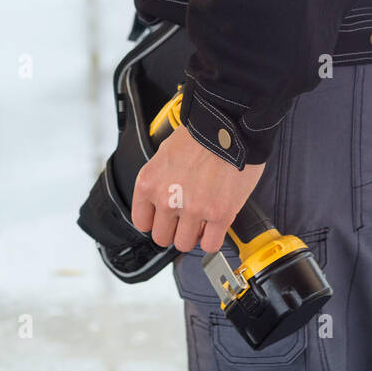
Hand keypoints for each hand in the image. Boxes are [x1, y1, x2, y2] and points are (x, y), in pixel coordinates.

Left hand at [131, 126, 264, 254]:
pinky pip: (211, 245)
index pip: (142, 222)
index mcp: (149, 183)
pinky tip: (216, 227)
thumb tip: (164, 197)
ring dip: (194, 234)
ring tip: (203, 220)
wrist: (229, 125)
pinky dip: (213, 239)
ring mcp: (193, 209)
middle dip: (175, 229)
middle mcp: (167, 199)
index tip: (165, 218)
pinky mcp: (219, 215)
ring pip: (185, 243)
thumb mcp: (165, 153)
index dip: (156, 221)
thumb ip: (161, 180)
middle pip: (162, 237)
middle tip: (187, 219)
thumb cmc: (201, 133)